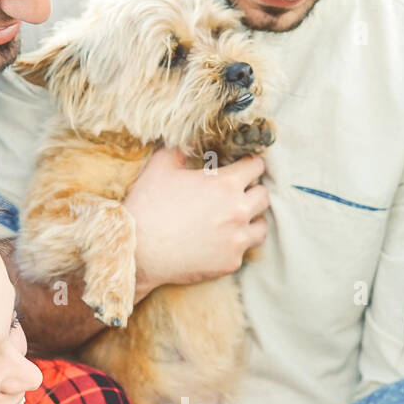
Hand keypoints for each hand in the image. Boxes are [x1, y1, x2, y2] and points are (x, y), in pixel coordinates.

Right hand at [124, 147, 269, 298]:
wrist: (139, 251)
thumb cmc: (148, 206)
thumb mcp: (161, 166)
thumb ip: (181, 148)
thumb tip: (191, 141)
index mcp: (226, 184)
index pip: (256, 167)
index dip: (249, 165)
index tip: (242, 169)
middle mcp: (238, 211)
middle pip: (263, 196)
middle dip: (252, 192)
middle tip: (237, 195)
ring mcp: (237, 239)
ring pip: (262, 226)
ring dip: (252, 221)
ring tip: (237, 220)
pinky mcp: (230, 262)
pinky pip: (244, 251)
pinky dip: (235, 246)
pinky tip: (219, 242)